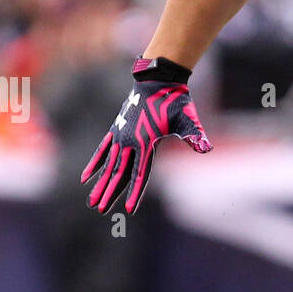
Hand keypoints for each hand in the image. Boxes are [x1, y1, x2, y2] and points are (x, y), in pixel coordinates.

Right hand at [81, 57, 211, 214]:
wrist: (156, 80)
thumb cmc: (174, 101)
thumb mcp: (187, 119)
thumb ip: (194, 135)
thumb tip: (206, 148)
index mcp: (146, 142)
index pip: (140, 173)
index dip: (135, 193)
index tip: (129, 210)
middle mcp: (129, 141)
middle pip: (118, 173)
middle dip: (110, 193)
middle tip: (100, 210)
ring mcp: (120, 136)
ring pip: (108, 166)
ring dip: (100, 184)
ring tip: (91, 201)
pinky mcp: (116, 131)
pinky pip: (102, 151)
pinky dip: (94, 164)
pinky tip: (86, 178)